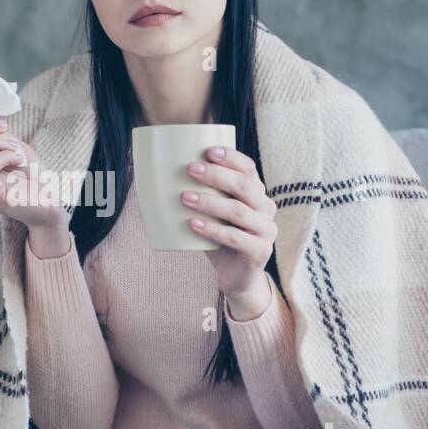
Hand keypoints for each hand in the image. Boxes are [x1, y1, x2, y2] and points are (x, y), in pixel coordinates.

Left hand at [181, 145, 277, 316]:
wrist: (237, 277)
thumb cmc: (221, 239)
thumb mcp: (214, 214)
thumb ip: (203, 195)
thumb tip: (161, 176)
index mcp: (257, 194)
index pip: (248, 169)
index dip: (231, 157)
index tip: (208, 151)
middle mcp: (266, 208)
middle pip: (244, 186)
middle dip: (216, 175)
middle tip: (190, 169)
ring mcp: (266, 231)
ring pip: (238, 211)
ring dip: (209, 202)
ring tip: (184, 197)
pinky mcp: (260, 251)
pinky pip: (235, 238)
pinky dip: (212, 230)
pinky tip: (193, 224)